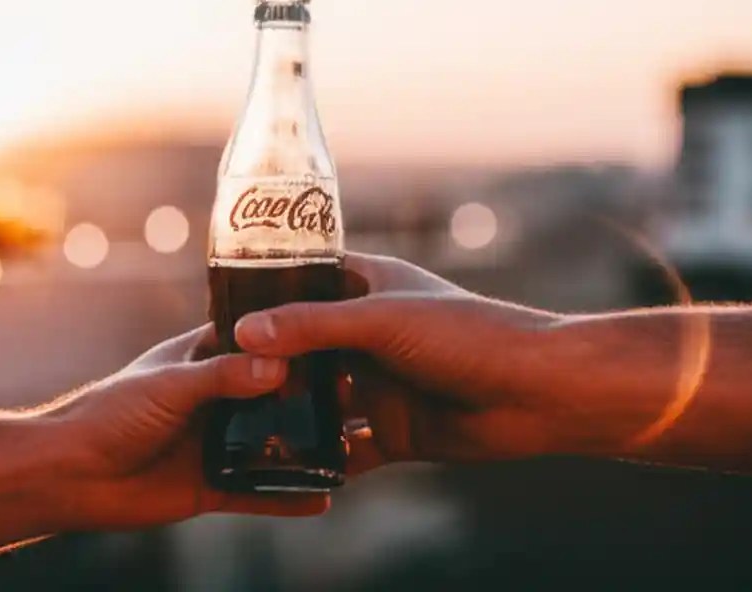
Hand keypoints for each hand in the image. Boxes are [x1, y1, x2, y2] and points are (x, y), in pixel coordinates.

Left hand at [41, 325, 328, 529]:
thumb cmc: (110, 413)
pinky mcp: (209, 484)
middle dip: (306, 395)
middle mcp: (212, 399)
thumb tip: (278, 368)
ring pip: (269, 443)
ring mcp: (213, 442)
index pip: (253, 339)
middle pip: (270, 393)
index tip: (332, 332)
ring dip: (302, 447)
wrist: (68, 474)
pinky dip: (287, 496)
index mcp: (199, 360)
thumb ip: (223, 377)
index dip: (288, 337)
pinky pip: (257, 492)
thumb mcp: (171, 385)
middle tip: (355, 393)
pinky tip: (322, 498)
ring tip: (350, 445)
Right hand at [236, 253, 654, 471]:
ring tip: (234, 426)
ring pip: (322, 400)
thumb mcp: (382, 320)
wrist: (540, 393)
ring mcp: (382, 383)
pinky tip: (283, 467)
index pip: (304, 283)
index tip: (214, 311)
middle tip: (211, 378)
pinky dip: (322, 458)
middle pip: (305, 348)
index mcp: (371, 287)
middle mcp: (372, 333)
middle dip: (268, 364)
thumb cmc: (470, 334)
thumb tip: (243, 334)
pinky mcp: (396, 429)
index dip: (264, 296)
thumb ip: (312, 326)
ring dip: (289, 414)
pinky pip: (349, 448)